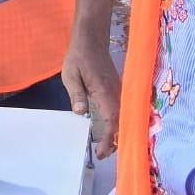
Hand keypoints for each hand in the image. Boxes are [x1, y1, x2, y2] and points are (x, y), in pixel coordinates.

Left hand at [62, 32, 120, 159]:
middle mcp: (117, 93)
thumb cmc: (78, 57)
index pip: (112, 119)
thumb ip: (76, 94)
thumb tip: (81, 114)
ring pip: (124, 118)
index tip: (101, 152)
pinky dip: (119, 125)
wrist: (92, 40)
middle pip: (122, 123)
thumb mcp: (70, 75)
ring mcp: (120, 92)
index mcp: (105, 91)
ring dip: (118, 134)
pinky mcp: (119, 91)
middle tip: (103, 154)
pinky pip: (123, 111)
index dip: (109, 138)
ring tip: (106, 148)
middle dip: (115, 141)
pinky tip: (111, 133)